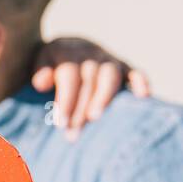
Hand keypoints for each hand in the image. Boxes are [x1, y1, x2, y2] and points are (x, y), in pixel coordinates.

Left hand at [32, 37, 151, 138]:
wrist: (65, 48)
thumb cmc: (48, 65)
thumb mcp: (38, 64)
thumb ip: (40, 72)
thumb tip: (41, 84)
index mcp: (66, 51)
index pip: (69, 75)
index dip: (66, 99)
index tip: (60, 123)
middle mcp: (89, 53)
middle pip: (89, 79)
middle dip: (81, 108)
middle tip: (73, 134)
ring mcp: (108, 59)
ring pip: (111, 76)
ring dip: (104, 97)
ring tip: (95, 118)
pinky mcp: (124, 67)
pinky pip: (135, 72)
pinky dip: (141, 82)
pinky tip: (143, 96)